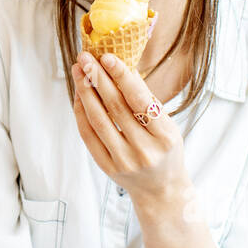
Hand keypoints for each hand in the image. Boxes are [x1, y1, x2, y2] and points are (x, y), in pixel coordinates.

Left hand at [70, 50, 189, 207]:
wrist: (161, 191)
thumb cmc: (166, 151)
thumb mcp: (168, 127)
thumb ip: (147, 101)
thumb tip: (123, 67)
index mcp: (165, 136)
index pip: (140, 100)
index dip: (122, 77)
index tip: (107, 56)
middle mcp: (144, 150)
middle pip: (115, 107)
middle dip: (98, 78)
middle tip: (86, 57)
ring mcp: (123, 160)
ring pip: (98, 120)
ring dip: (85, 92)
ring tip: (79, 70)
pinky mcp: (106, 167)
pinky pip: (88, 135)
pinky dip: (81, 112)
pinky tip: (79, 95)